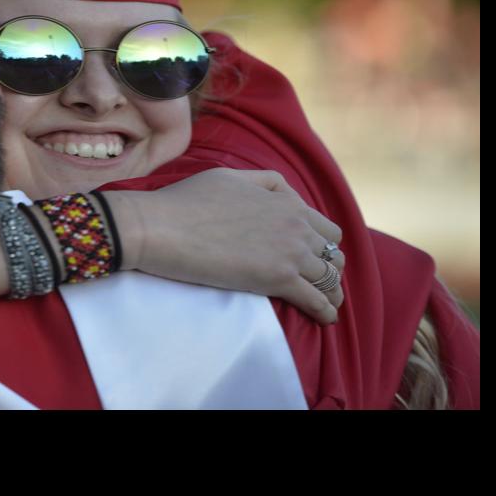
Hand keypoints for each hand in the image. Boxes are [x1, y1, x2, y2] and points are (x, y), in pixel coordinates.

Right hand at [105, 169, 346, 324]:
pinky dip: (325, 310)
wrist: (162, 226)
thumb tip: (284, 194)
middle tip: (321, 284)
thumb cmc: (187, 201)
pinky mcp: (277, 279)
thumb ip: (264, 183)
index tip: (317, 259)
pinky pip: (315, 299)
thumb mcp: (232, 177)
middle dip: (330, 269)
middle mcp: (296, 226)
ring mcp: (289, 253)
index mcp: (287, 203)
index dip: (324, 246)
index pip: (325, 228)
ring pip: (329, 277)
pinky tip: (328, 319)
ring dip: (332, 292)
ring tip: (329, 305)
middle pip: (333, 254)